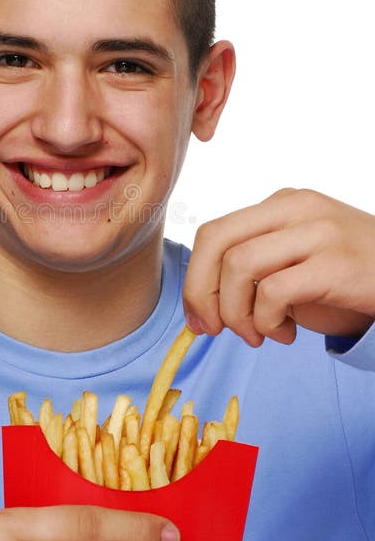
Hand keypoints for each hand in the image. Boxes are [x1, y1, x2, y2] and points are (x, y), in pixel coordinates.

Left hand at [183, 188, 374, 346]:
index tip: (199, 317)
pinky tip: (286, 334)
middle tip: (211, 329)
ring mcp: (316, 231)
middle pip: (216, 241)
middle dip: (201, 292)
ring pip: (239, 266)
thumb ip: (252, 271)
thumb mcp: (295, 259)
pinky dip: (267, 322)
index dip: (195, 278)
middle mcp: (295, 208)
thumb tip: (201, 309)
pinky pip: (273, 292)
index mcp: (280, 205)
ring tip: (257, 335)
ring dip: (237, 314)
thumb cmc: (346, 278)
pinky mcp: (335, 263)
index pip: (214, 232)